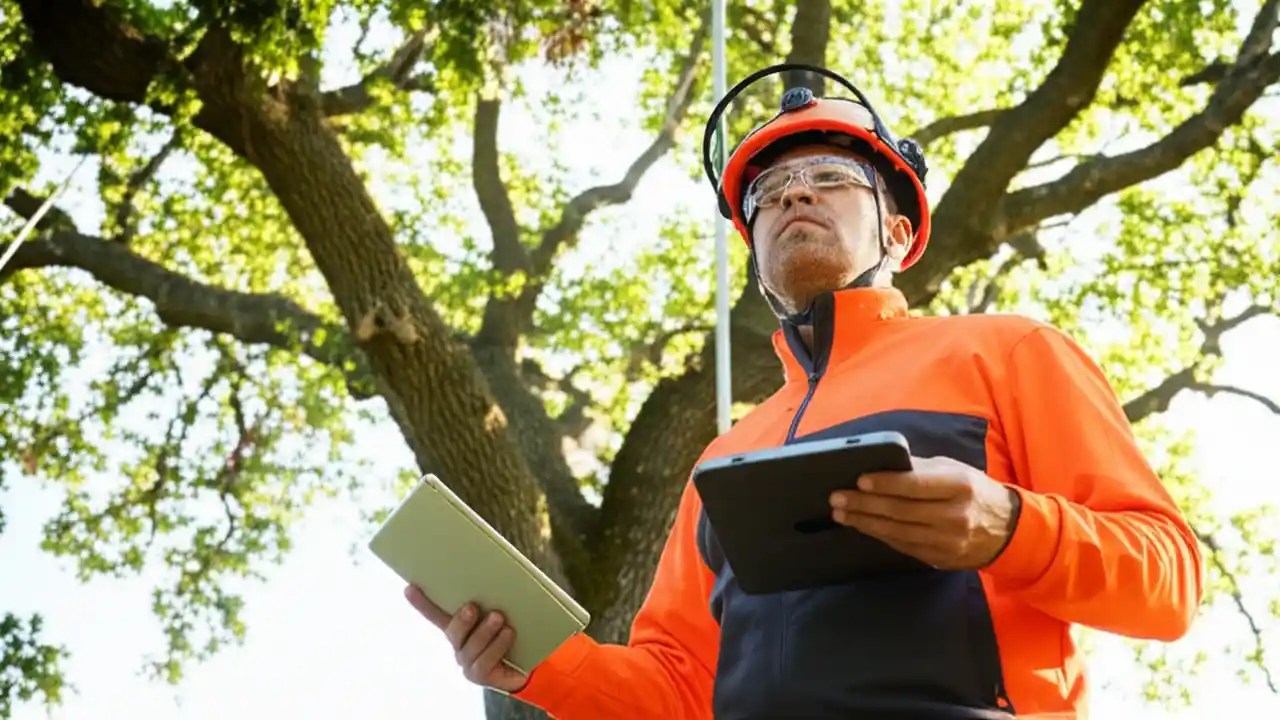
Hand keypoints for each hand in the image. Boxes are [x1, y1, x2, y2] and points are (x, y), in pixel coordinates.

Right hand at [404, 585, 528, 692]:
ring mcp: (467, 662)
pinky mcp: (480, 676)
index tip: (409, 588)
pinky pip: (484, 662)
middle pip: (453, 632)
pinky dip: (497, 646)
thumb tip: (501, 574)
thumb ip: (495, 600)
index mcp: (460, 627)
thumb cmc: (513, 633)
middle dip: (461, 620)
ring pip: (470, 647)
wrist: (527, 664)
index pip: (436, 614)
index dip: (422, 603)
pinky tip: (508, 633)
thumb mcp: (506, 613)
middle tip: (472, 607)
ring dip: (484, 631)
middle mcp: (460, 645)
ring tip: (498, 618)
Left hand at [828, 455, 1020, 569]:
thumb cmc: (974, 490)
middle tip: (837, 498)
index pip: (916, 486)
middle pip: (901, 511)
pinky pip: (902, 546)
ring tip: (840, 513)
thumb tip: (883, 464)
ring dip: (864, 522)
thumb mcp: (955, 470)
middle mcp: (954, 516)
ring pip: (897, 532)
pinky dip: (878, 535)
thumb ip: (921, 469)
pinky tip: (861, 525)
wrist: (1006, 530)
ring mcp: (947, 541)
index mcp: (959, 486)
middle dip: (865, 504)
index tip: (860, 480)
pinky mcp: (940, 557)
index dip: (886, 484)